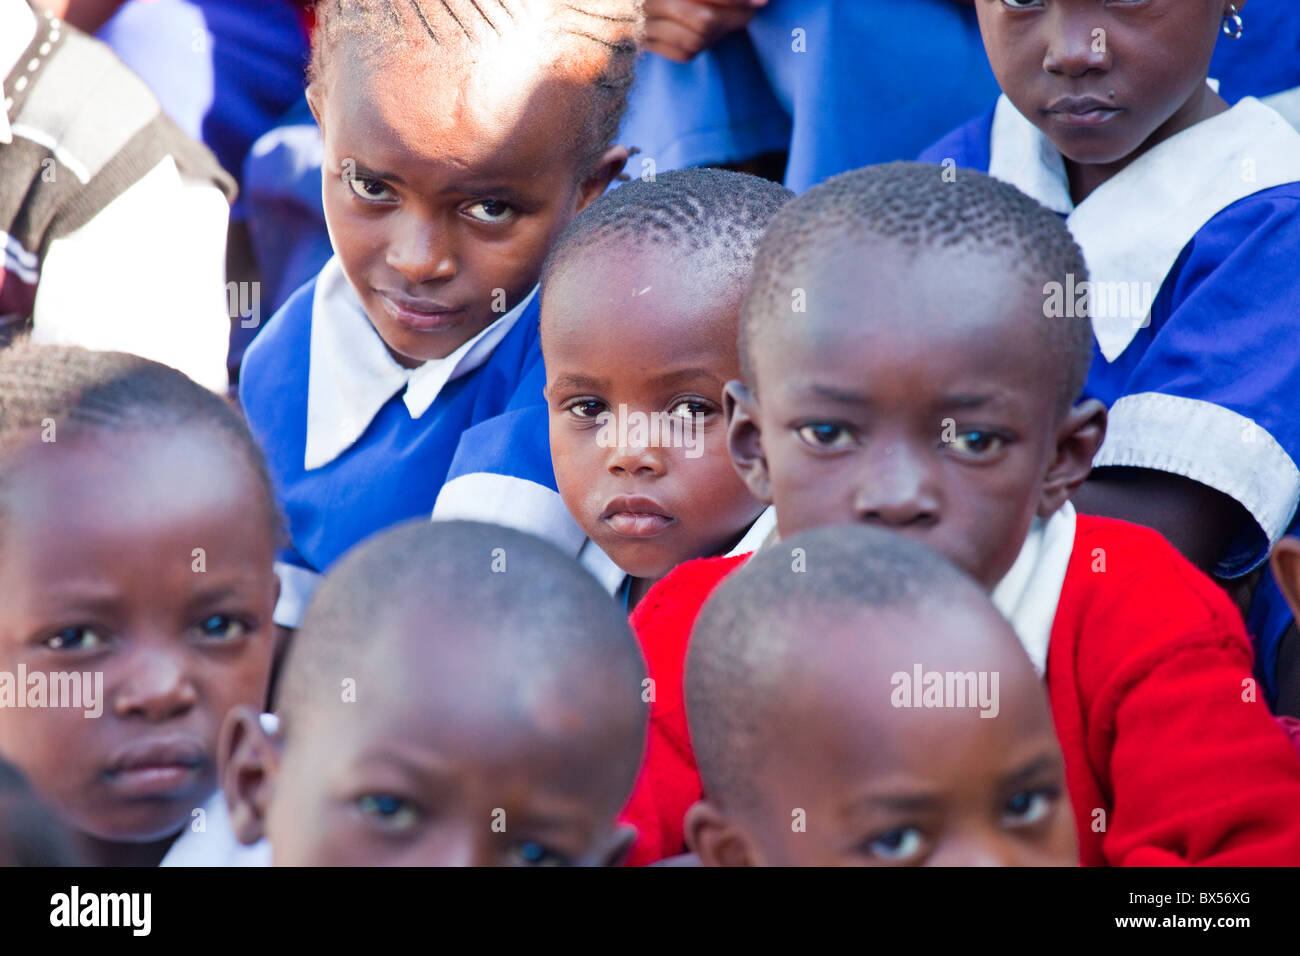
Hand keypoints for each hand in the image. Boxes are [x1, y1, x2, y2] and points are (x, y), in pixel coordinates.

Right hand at [643, 0, 766, 62]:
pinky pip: (685, 53)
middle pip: (705, 20)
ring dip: (721, 33)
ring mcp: (645, 25)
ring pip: (696, 40)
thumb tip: (758, 0)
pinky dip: (703, 46)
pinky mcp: (646, 44)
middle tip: (752, 11)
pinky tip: (709, 34)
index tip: (762, 1)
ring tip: (731, 20)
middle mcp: (651, 3)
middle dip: (734, 18)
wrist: (623, 4)